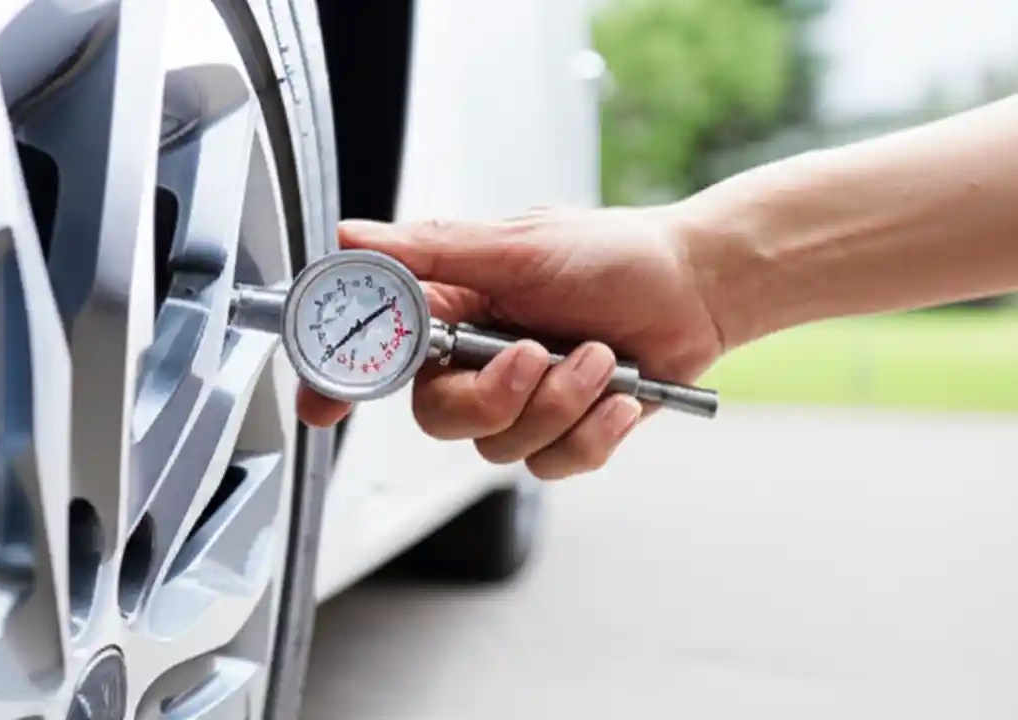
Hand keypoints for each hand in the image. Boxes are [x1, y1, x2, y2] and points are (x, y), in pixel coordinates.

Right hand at [297, 206, 723, 478]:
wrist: (696, 288)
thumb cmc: (612, 254)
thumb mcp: (518, 244)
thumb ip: (433, 252)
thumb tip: (352, 238)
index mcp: (451, 312)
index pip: (376, 353)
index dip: (340, 381)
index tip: (322, 405)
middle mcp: (476, 362)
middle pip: (437, 417)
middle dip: (491, 397)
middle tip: (532, 355)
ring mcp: (520, 402)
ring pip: (499, 445)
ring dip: (559, 402)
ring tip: (597, 355)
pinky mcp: (564, 432)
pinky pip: (553, 464)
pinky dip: (592, 431)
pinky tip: (619, 395)